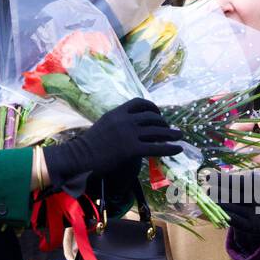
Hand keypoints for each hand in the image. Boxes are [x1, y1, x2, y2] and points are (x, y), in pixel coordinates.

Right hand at [42, 98, 181, 189]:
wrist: (79, 157)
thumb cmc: (89, 145)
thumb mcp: (103, 125)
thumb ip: (117, 123)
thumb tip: (130, 126)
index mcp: (117, 112)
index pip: (140, 102)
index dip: (153, 107)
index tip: (158, 113)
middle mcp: (125, 120)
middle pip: (152, 117)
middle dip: (164, 122)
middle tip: (169, 129)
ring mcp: (129, 134)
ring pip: (157, 131)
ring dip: (171, 133)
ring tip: (180, 136)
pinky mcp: (132, 149)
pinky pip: (156, 147)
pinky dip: (170, 148)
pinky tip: (178, 149)